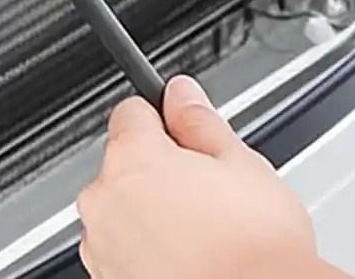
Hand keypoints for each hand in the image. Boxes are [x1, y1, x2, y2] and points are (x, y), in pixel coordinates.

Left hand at [77, 76, 349, 278]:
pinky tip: (188, 258)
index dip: (166, 120)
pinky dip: (145, 250)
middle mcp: (103, 200)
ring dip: (150, 213)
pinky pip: (122, 249)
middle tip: (208, 192)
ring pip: (123, 210)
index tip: (186, 134)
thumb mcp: (241, 164)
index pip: (132, 111)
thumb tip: (182, 94)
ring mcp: (100, 245)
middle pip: (125, 164)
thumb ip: (201, 121)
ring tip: (203, 232)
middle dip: (160, 171)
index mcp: (131, 158)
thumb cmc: (254, 249)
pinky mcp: (107, 278)